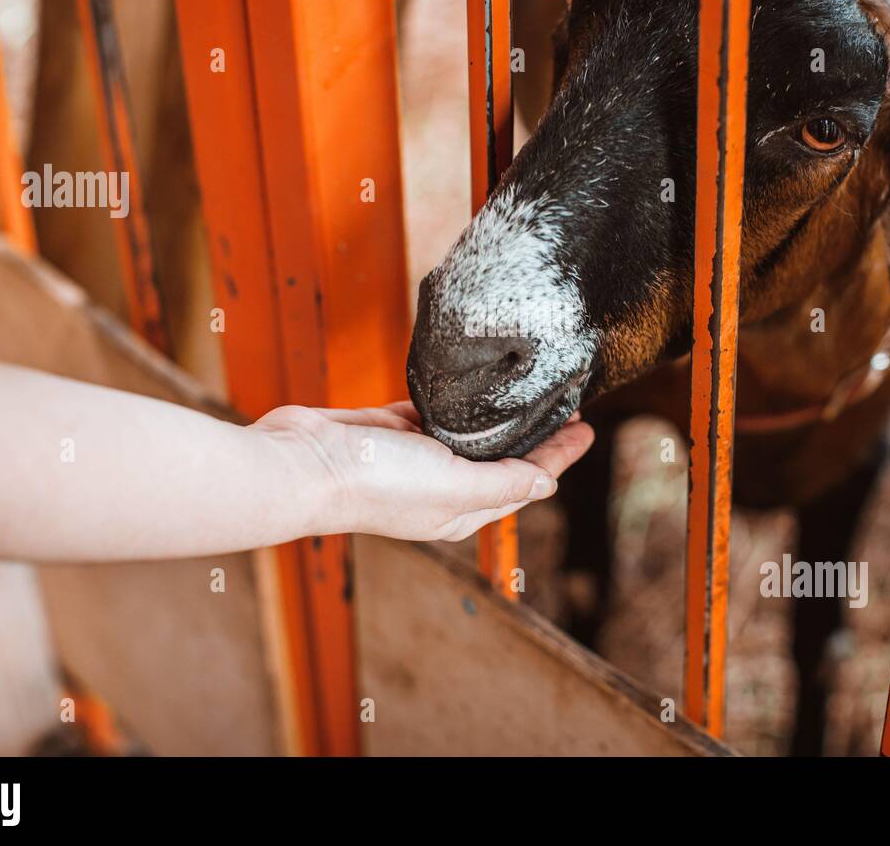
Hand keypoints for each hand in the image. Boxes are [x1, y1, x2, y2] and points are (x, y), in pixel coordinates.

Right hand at [251, 402, 593, 541]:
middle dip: (537, 436)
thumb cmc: (375, 482)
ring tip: (531, 390)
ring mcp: (415, 458)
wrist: (302, 463)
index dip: (558, 457)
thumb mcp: (452, 486)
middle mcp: (442, 486)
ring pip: (470, 435)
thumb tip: (546, 485)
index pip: (524, 481)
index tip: (587, 429)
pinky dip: (455, 400)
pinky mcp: (390, 428)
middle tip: (569, 405)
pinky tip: (473, 382)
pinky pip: (432, 411)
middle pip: (503, 459)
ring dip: (501, 416)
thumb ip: (501, 485)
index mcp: (461, 509)